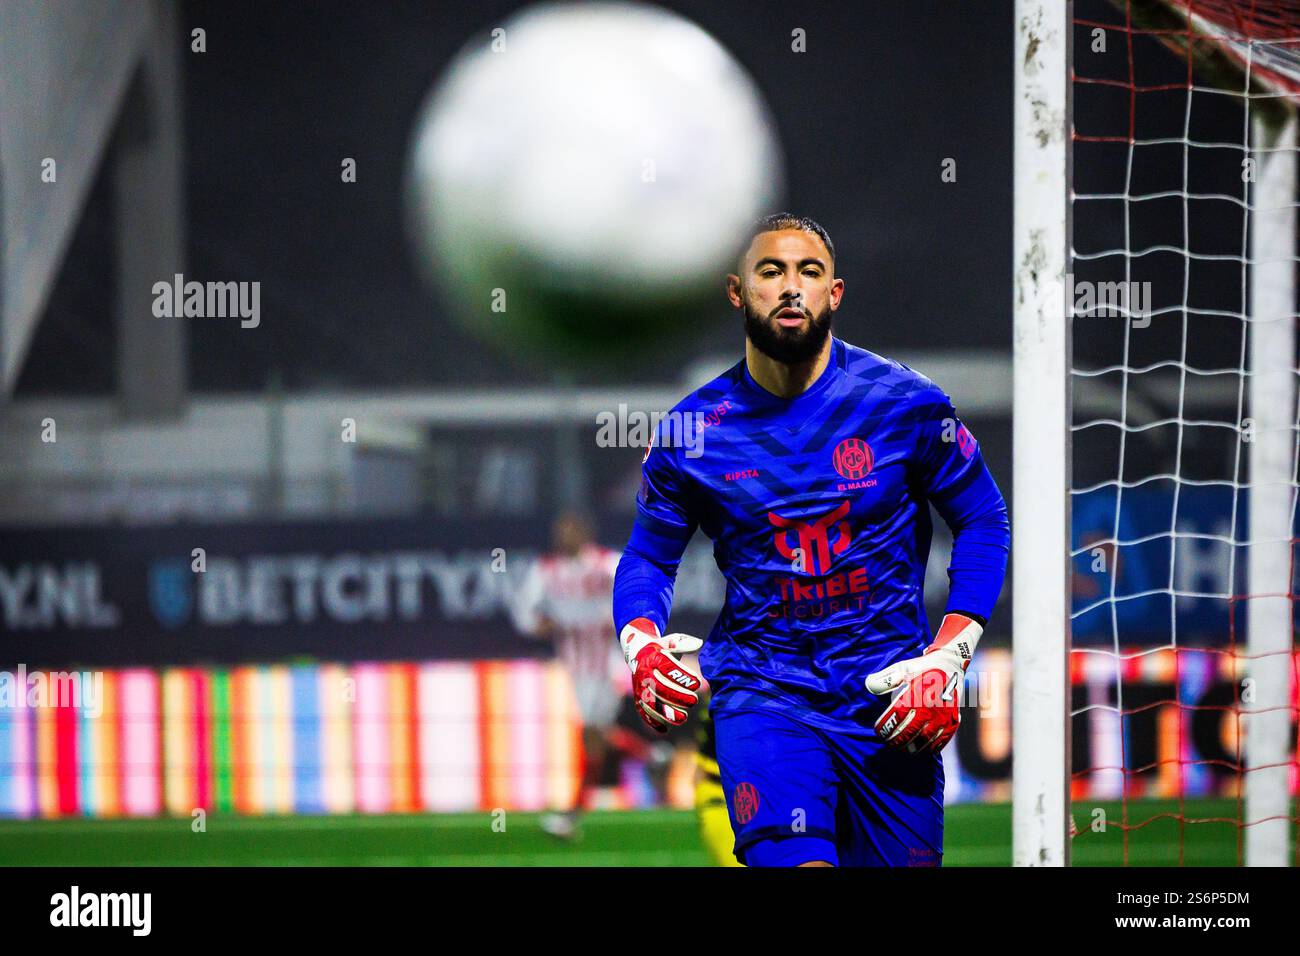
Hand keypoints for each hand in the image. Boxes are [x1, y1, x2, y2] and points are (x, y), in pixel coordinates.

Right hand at [619, 617, 704, 732]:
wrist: (636, 652)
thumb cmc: (661, 647)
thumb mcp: (670, 641)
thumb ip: (683, 643)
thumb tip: (698, 643)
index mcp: (653, 657)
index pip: (668, 667)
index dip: (683, 676)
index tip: (698, 683)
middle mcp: (644, 673)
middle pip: (660, 688)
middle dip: (678, 697)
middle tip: (694, 701)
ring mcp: (639, 686)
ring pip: (651, 703)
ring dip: (666, 713)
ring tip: (683, 718)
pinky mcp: (637, 697)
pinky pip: (642, 712)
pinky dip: (652, 722)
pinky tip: (665, 729)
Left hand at [865, 613, 981, 753]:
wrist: (951, 663)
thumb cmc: (922, 667)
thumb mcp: (902, 668)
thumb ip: (885, 679)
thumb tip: (868, 685)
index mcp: (915, 694)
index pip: (897, 717)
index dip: (886, 728)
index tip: (879, 732)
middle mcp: (930, 706)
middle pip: (910, 732)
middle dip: (897, 741)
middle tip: (889, 743)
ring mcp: (943, 715)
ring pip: (926, 739)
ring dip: (913, 747)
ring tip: (904, 749)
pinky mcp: (953, 719)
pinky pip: (942, 739)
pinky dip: (932, 747)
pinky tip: (923, 749)